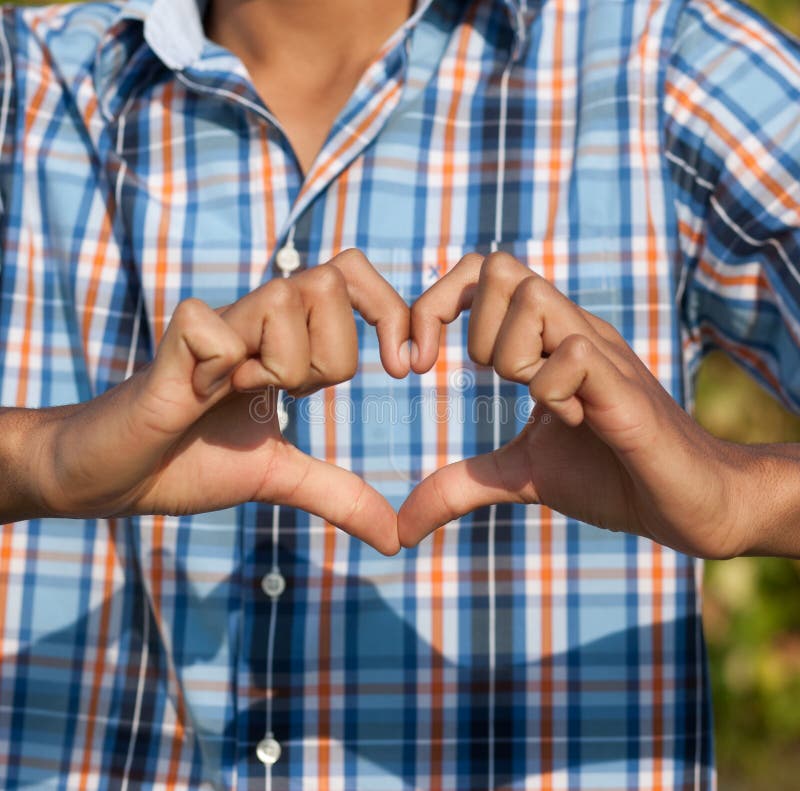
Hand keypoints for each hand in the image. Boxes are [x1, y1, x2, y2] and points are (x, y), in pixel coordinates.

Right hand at [31, 250, 408, 554]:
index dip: (389, 307)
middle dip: (330, 356)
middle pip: (331, 281)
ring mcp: (216, 324)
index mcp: (285, 341)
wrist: (111, 478)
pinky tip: (197, 397)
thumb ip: (337, 494)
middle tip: (293, 396)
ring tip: (237, 396)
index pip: (351, 274)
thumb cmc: (188, 464)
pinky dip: (221, 374)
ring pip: (286, 296)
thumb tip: (395, 539)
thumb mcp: (277, 477)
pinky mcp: (175, 339)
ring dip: (278, 367)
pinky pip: (220, 330)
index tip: (405, 368)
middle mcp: (255, 319)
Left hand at [398, 252, 754, 559]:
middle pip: (499, 265)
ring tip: (539, 402)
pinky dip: (553, 391)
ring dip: (510, 355)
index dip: (434, 305)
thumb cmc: (610, 478)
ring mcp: (599, 352)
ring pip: (532, 296)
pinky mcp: (623, 386)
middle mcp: (569, 331)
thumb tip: (403, 525)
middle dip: (468, 326)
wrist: (689, 504)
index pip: (481, 273)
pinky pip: (571, 353)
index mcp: (543, 341)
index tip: (413, 366)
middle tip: (481, 381)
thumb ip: (462, 484)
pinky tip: (578, 424)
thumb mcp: (521, 476)